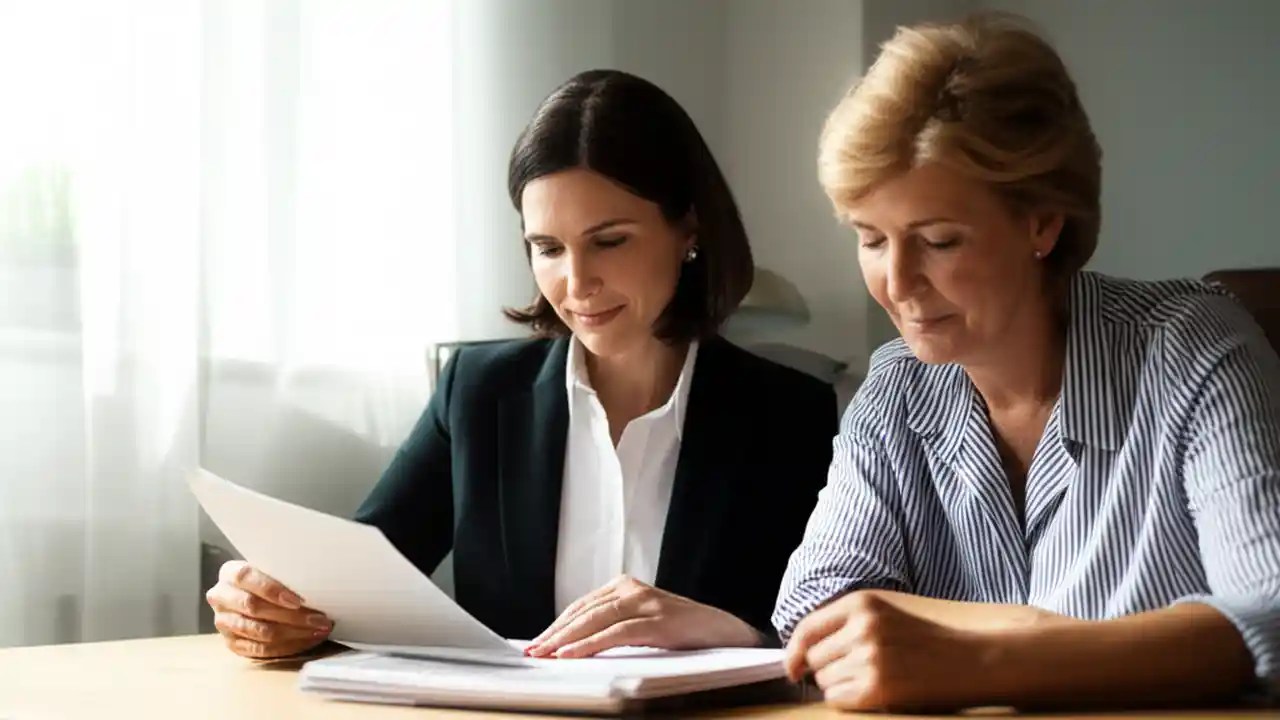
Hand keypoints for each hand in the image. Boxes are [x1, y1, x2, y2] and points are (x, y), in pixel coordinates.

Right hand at [206, 560, 332, 658]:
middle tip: (319, 619)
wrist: (251, 595)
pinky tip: (306, 641)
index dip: (272, 590)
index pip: (247, 578)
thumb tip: (319, 585)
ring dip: (293, 633)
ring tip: (318, 631)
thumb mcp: (274, 569)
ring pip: (259, 631)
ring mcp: (224, 622)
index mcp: (230, 573)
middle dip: (291, 616)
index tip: (298, 600)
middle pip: (254, 607)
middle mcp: (221, 596)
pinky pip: (260, 650)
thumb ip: (285, 574)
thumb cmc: (270, 579)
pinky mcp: (231, 643)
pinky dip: (287, 647)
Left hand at [525, 575, 762, 658]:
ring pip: (594, 620)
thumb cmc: (683, 632)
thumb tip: (577, 645)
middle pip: (583, 611)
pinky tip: (571, 653)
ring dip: (565, 639)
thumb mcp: (644, 623)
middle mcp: (633, 589)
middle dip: (554, 633)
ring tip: (545, 653)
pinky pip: (615, 633)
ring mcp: (645, 603)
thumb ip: (616, 626)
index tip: (537, 641)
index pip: (582, 606)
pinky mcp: (657, 621)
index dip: (557, 625)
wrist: (726, 632)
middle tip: (532, 650)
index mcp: (626, 587)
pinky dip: (589, 643)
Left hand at [784, 591, 995, 711]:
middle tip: (858, 671)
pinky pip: (838, 700)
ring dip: (839, 685)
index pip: (807, 628)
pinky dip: (849, 701)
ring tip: (873, 679)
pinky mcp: (879, 688)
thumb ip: (846, 621)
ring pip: (824, 681)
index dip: (794, 651)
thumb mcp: (886, 610)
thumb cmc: (928, 635)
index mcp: (863, 603)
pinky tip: (874, 694)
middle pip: (814, 658)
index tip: (792, 667)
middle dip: (827, 669)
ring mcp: (871, 658)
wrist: (974, 658)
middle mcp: (863, 627)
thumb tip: (802, 648)